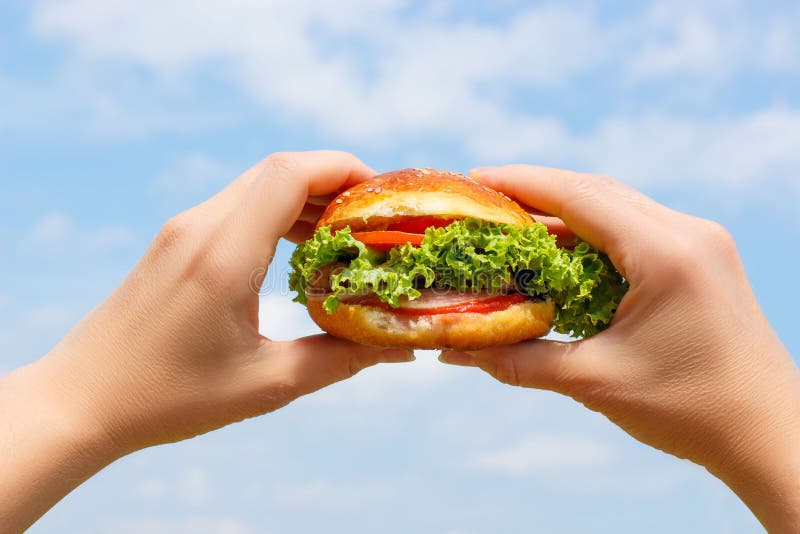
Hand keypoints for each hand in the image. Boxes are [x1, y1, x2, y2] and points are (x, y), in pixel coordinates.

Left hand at [0, 151, 412, 531]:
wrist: (80, 400)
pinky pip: (235, 207)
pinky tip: (295, 250)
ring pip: (256, 186)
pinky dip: (275, 214)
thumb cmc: (166, 397)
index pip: (290, 173)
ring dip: (304, 199)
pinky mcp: (173, 243)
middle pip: (278, 170)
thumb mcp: (263, 385)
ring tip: (342, 236)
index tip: (381, 196)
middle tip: (372, 219)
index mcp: (223, 255)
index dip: (344, 169)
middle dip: (333, 183)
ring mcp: (181, 231)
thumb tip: (395, 347)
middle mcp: (199, 228)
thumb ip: (336, 360)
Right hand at [440, 165, 799, 531]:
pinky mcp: (701, 258)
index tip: (474, 180)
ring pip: (616, 207)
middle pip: (597, 191)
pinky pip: (635, 228)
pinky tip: (560, 250)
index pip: (580, 196)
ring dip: (563, 213)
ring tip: (511, 224)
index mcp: (667, 254)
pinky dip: (592, 234)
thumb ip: (520, 360)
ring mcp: (700, 242)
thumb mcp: (596, 382)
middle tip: (482, 200)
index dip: (521, 184)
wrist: (768, 434)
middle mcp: (689, 233)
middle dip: (535, 192)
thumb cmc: (691, 411)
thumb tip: (456, 348)